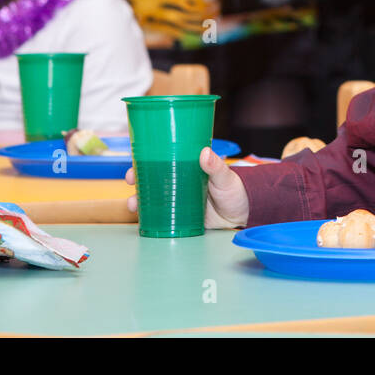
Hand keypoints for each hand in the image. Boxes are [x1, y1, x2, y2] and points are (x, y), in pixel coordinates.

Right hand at [125, 147, 250, 228]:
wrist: (244, 213)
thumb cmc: (235, 189)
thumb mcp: (225, 176)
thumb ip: (216, 167)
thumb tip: (205, 152)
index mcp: (186, 169)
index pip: (160, 163)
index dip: (143, 164)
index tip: (131, 168)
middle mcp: (179, 184)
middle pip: (152, 181)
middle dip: (136, 182)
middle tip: (130, 184)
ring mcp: (179, 201)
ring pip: (154, 200)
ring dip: (139, 202)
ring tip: (133, 206)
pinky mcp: (183, 217)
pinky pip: (163, 218)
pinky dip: (152, 219)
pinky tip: (143, 222)